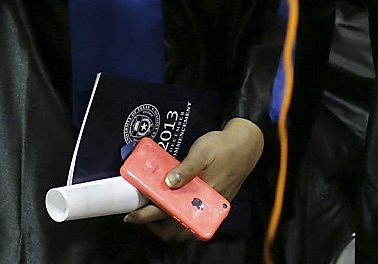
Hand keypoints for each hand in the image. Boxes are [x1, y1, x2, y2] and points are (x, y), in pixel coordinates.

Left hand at [124, 117, 265, 241]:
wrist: (246, 146)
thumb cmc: (222, 148)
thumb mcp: (202, 153)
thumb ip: (186, 169)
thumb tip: (168, 183)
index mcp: (200, 196)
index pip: (168, 212)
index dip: (147, 216)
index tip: (131, 215)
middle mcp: (205, 207)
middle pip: (175, 231)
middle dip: (155, 227)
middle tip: (140, 214)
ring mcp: (209, 209)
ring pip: (184, 229)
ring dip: (166, 225)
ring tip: (152, 212)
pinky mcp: (212, 206)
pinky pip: (192, 221)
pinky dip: (178, 220)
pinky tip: (169, 207)